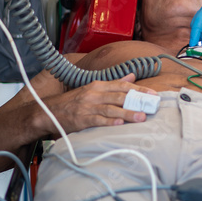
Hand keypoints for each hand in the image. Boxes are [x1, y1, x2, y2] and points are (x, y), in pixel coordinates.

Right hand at [40, 74, 158, 135]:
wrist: (48, 111)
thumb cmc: (73, 101)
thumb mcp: (93, 88)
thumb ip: (113, 83)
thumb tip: (132, 76)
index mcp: (98, 85)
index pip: (123, 85)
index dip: (139, 89)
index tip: (153, 94)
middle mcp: (94, 94)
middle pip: (120, 96)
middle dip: (137, 101)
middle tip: (152, 105)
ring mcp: (88, 107)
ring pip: (111, 109)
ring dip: (128, 113)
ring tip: (141, 117)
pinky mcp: (81, 119)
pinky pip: (98, 120)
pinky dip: (109, 122)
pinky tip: (120, 124)